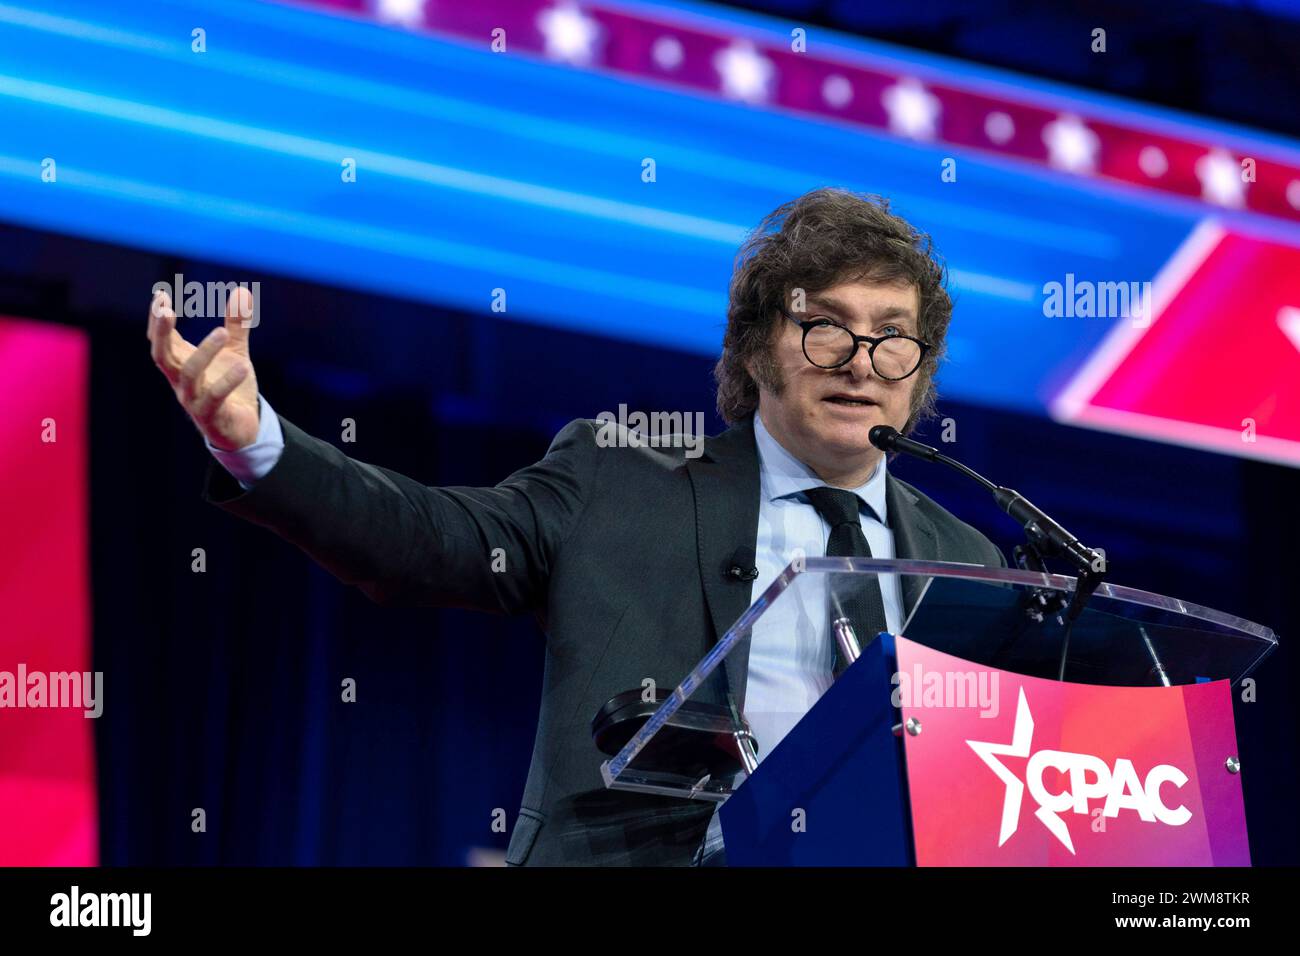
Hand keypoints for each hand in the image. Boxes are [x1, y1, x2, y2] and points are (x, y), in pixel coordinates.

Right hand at [148, 286, 259, 450]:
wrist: (241, 429)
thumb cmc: (231, 389)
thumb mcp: (235, 353)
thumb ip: (236, 325)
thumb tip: (241, 290)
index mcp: (181, 364)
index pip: (161, 340)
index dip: (157, 320)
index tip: (161, 295)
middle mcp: (180, 381)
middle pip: (161, 355)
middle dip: (161, 332)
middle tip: (166, 309)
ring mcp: (192, 399)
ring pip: (189, 374)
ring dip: (204, 352)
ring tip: (222, 332)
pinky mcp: (209, 416)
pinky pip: (214, 397)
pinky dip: (227, 382)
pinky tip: (244, 367)